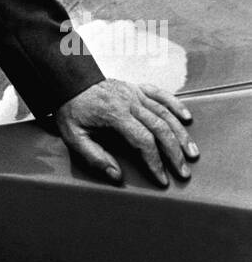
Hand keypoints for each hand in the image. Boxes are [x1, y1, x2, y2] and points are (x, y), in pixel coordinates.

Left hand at [55, 79, 198, 186]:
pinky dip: (176, 105)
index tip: (162, 179)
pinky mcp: (137, 87)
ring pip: (165, 113)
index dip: (155, 161)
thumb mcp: (74, 136)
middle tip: (183, 173)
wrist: (69, 81)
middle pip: (160, 128)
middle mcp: (129, 101)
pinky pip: (161, 94)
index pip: (143, 140)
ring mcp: (135, 92)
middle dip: (174, 153)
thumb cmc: (71, 110)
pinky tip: (187, 118)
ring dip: (181, 134)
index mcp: (115, 113)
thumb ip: (94, 157)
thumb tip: (117, 175)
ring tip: (192, 153)